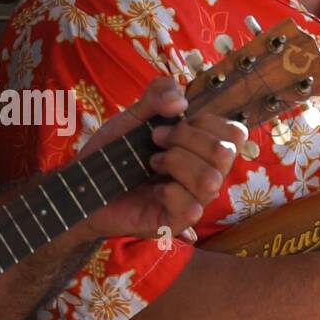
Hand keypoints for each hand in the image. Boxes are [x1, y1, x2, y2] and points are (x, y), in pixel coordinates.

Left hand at [74, 77, 247, 242]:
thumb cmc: (114, 154)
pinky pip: (193, 208)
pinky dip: (169, 193)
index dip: (206, 122)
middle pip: (225, 153)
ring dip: (176, 164)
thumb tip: (181, 99)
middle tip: (155, 140)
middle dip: (185, 139)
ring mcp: (195, 200)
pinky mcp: (178, 223)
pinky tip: (154, 190)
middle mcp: (207, 175)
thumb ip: (157, 96)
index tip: (171, 122)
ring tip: (151, 164)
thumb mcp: (133, 116)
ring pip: (211, 180)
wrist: (84, 185)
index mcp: (203, 150)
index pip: (235, 134)